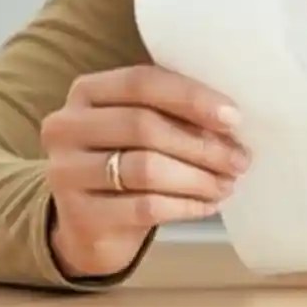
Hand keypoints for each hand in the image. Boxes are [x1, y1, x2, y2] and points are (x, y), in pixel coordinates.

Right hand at [40, 65, 249, 277]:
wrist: (90, 224)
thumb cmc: (129, 160)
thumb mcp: (144, 126)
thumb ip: (176, 112)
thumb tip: (232, 120)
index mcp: (87, 92)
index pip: (141, 82)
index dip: (192, 97)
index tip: (234, 117)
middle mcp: (66, 127)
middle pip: (144, 126)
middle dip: (203, 144)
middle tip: (240, 159)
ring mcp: (65, 173)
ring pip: (146, 169)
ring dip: (199, 177)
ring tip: (228, 184)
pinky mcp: (80, 216)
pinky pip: (145, 208)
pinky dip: (186, 205)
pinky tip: (209, 205)